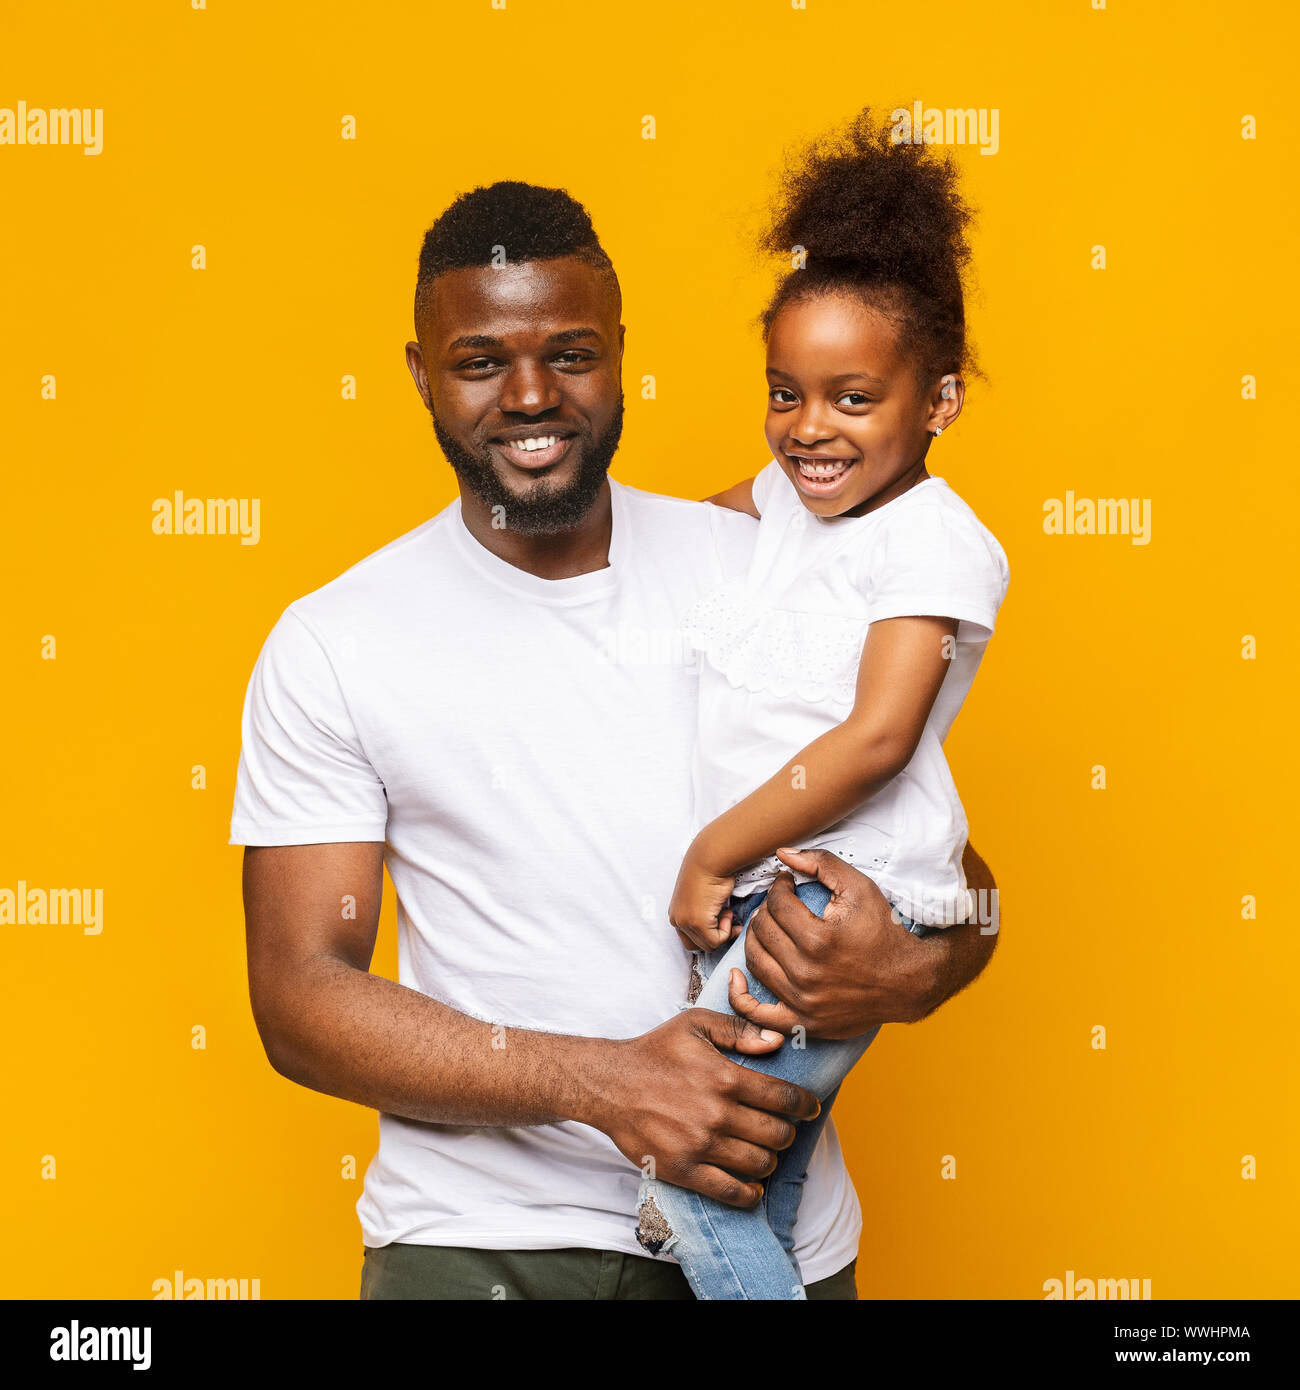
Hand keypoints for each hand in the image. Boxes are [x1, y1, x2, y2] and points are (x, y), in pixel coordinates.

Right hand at [584, 1008, 820, 1207]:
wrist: (610, 1085)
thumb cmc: (655, 1051)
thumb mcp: (695, 1024)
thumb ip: (738, 1030)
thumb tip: (776, 1042)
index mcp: (725, 1077)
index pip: (783, 1098)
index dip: (805, 1105)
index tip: (811, 1108)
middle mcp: (717, 1113)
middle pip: (777, 1134)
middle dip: (787, 1132)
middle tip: (782, 1129)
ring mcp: (701, 1145)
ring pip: (759, 1163)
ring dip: (770, 1159)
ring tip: (765, 1151)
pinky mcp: (685, 1170)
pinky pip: (731, 1192)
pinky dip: (750, 1193)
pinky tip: (753, 1186)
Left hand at [667, 850, 736, 952]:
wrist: (710, 859)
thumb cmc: (710, 872)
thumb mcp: (702, 898)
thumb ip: (704, 914)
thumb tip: (720, 928)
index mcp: (675, 913)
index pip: (690, 940)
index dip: (708, 935)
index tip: (722, 923)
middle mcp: (676, 920)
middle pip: (698, 946)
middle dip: (716, 937)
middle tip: (729, 920)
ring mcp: (685, 923)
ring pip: (709, 945)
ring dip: (723, 931)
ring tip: (727, 911)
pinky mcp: (697, 923)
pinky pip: (717, 940)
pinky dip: (727, 930)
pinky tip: (727, 911)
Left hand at [726, 846, 990, 1038]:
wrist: (907, 981)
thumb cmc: (883, 932)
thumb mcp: (860, 888)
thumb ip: (822, 865)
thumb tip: (783, 853)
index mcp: (818, 939)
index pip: (776, 905)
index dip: (778, 888)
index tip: (787, 885)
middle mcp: (806, 973)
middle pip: (762, 931)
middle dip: (767, 910)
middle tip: (779, 905)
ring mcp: (802, 1001)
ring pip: (756, 961)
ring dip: (756, 938)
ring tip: (768, 928)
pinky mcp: (802, 1022)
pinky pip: (757, 1013)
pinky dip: (740, 994)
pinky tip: (737, 975)